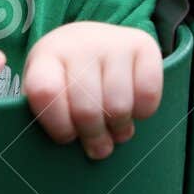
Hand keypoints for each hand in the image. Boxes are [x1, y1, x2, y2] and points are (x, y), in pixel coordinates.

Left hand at [22, 22, 162, 159]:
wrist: (90, 39)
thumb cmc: (66, 78)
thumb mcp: (48, 92)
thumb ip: (48, 117)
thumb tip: (60, 154)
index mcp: (46, 57)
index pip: (45, 93)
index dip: (58, 125)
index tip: (67, 137)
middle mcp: (79, 44)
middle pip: (86, 109)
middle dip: (94, 137)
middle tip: (98, 147)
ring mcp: (112, 42)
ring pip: (119, 106)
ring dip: (119, 129)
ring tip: (116, 131)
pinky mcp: (143, 44)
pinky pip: (148, 93)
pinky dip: (143, 112)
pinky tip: (134, 110)